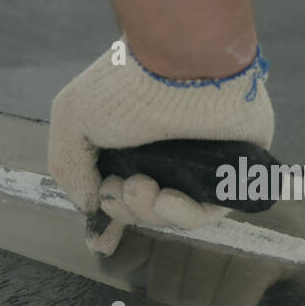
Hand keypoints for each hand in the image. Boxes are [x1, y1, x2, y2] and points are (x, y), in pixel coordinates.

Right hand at [47, 37, 273, 254]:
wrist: (184, 66)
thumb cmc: (128, 85)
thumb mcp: (73, 118)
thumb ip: (70, 167)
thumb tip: (90, 205)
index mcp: (130, 137)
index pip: (120, 189)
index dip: (110, 218)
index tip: (101, 239)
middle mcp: (165, 150)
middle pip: (144, 207)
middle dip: (125, 209)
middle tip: (120, 189)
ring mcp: (200, 161)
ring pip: (173, 214)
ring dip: (149, 211)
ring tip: (142, 188)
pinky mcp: (234, 169)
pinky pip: (209, 211)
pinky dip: (184, 214)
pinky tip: (167, 199)